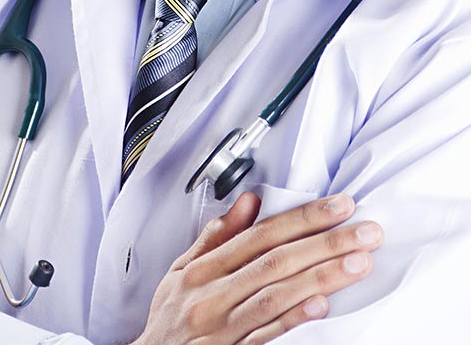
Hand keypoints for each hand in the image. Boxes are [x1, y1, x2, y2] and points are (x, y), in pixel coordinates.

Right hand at [135, 191, 382, 344]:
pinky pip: (266, 333)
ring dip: (321, 276)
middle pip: (276, 261)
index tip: (338, 207)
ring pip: (277, 294)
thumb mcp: (182, 270)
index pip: (261, 235)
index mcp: (203, 269)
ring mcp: (223, 326)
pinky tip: (320, 305)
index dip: (302, 218)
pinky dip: (294, 319)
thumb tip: (248, 202)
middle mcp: (213, 294)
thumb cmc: (170, 318)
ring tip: (357, 263)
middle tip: (363, 231)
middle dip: (324, 243)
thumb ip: (217, 236)